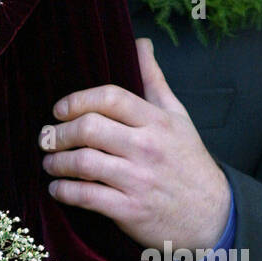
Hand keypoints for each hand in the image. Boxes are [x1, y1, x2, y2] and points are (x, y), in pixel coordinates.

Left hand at [39, 38, 230, 250]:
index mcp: (157, 122)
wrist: (213, 216)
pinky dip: (64, 191)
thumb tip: (140, 44)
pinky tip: (58, 188)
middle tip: (47, 138)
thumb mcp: (179, 118)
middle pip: (89, 128)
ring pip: (83, 162)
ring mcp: (138, 179)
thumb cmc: (189, 163)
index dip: (77, 100)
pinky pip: (86, 196)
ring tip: (49, 163)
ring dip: (57, 162)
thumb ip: (154, 81)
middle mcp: (147, 147)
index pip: (110, 98)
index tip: (60, 110)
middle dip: (59, 133)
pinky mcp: (130, 209)